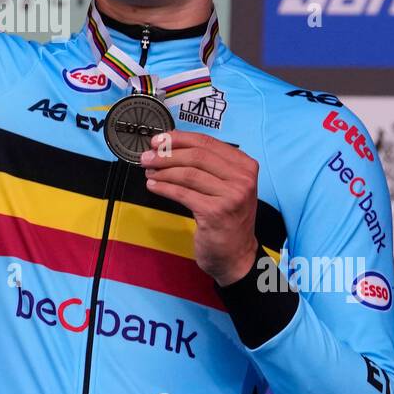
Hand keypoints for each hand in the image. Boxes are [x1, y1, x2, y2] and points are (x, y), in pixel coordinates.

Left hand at [139, 129, 259, 286]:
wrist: (236, 254)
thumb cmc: (227, 218)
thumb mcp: (226, 186)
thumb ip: (208, 166)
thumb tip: (171, 146)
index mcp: (245, 166)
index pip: (207, 142)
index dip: (179, 138)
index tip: (159, 140)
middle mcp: (242, 179)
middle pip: (196, 156)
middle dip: (167, 154)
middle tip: (147, 157)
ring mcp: (231, 196)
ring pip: (188, 174)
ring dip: (163, 171)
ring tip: (149, 172)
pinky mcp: (215, 212)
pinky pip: (182, 193)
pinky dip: (164, 187)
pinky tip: (154, 186)